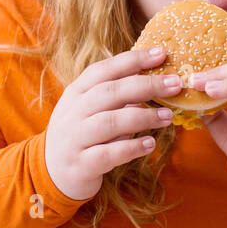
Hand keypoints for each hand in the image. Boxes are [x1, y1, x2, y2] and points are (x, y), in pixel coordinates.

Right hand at [44, 46, 185, 199]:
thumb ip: (116, 94)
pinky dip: (131, 148)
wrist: (51, 173)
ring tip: (169, 116)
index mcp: (76, 92)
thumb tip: (156, 78)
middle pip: (110, 92)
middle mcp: (73, 112)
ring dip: (143, 117)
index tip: (161, 53)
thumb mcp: (90, 109)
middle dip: (145, 85)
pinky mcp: (81, 165)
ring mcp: (74, 139)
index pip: (104, 69)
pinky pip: (108, 154)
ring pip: (110, 122)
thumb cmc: (81, 133)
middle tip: (175, 84)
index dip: (133, 60)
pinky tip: (150, 144)